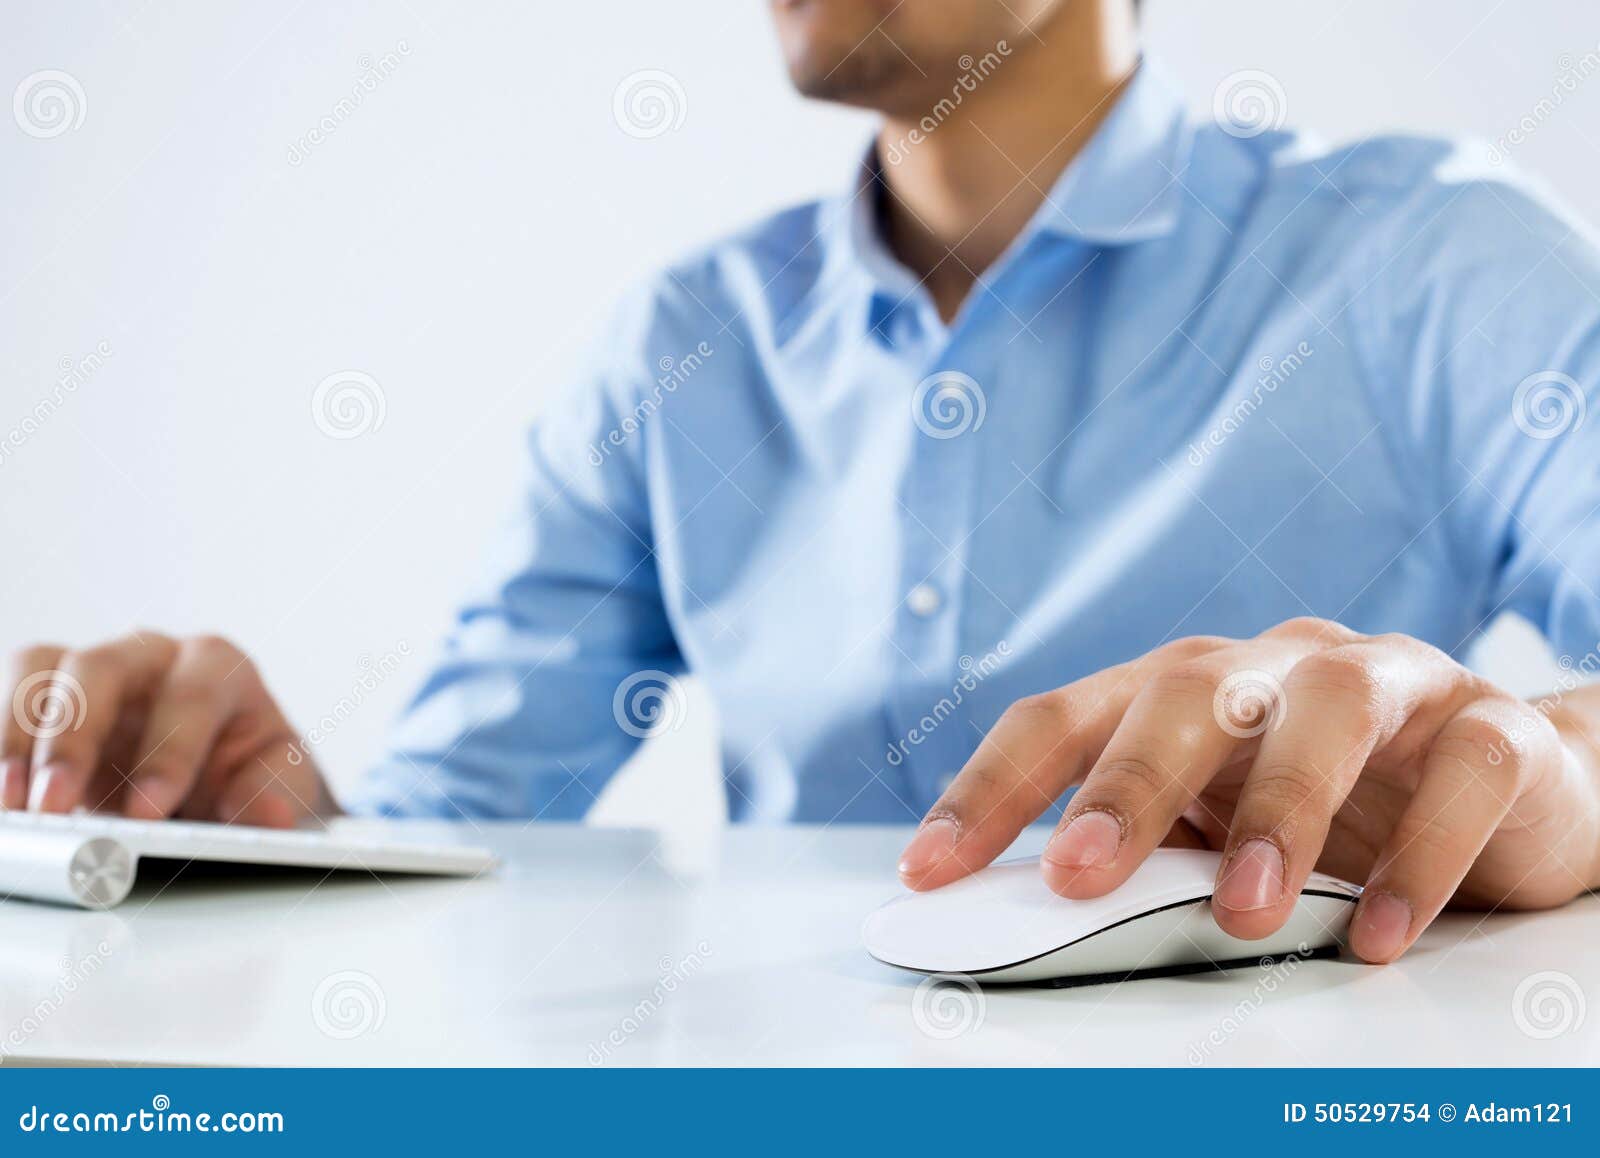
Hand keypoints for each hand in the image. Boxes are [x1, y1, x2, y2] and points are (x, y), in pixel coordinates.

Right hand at [3, 632, 336, 825]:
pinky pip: (9, 692)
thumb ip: (275, 796)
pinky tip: (2, 792)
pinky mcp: (47, 691)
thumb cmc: (245, 769)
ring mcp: (94, 668)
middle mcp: (152, 655)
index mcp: (219, 667)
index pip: (194, 695)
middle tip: (57, 805)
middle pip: (103, 667)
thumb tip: (271, 818)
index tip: (148, 812)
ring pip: (42, 670)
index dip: (169, 752)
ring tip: (15, 806)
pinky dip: (1, 741)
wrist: (212, 774)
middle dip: (75, 738)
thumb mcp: (277, 784)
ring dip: (20, 738)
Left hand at [897, 618, 1599, 962]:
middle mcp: (1274, 667)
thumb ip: (1145, 851)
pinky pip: (1461, 770)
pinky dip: (1422, 854)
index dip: (991, 788)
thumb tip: (1028, 915)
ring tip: (1245, 913)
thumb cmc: (1337, 807)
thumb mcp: (1222, 824)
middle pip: (1184, 692)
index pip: (1066, 716)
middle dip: (1125, 783)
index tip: (929, 869)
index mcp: (1187, 686)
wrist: (1510, 786)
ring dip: (1279, 810)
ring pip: (1327, 709)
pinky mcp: (1488, 729)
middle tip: (1075, 873)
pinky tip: (1377, 931)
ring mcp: (1388, 683)